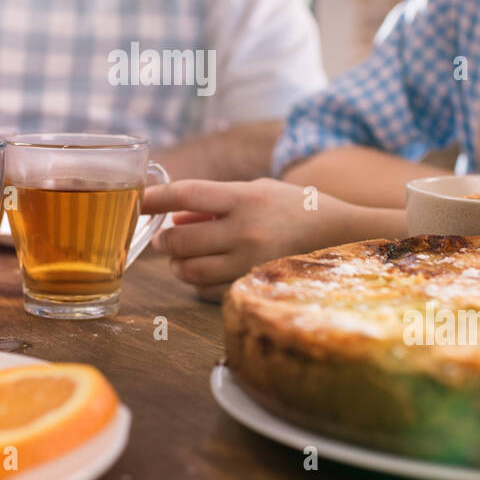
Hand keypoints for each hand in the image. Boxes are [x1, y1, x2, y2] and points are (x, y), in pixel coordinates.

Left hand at [142, 177, 382, 298]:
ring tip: (182, 255)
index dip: (155, 199)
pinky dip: (197, 281)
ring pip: (188, 270)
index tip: (137, 201)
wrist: (342, 235)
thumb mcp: (257, 189)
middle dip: (164, 240)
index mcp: (245, 198)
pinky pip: (207, 290)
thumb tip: (174, 216)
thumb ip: (213, 202)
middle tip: (163, 238)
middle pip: (180, 240)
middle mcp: (246, 231)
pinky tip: (205, 270)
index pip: (186, 195)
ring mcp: (250, 263)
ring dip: (177, 263)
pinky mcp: (253, 286)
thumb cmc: (294, 206)